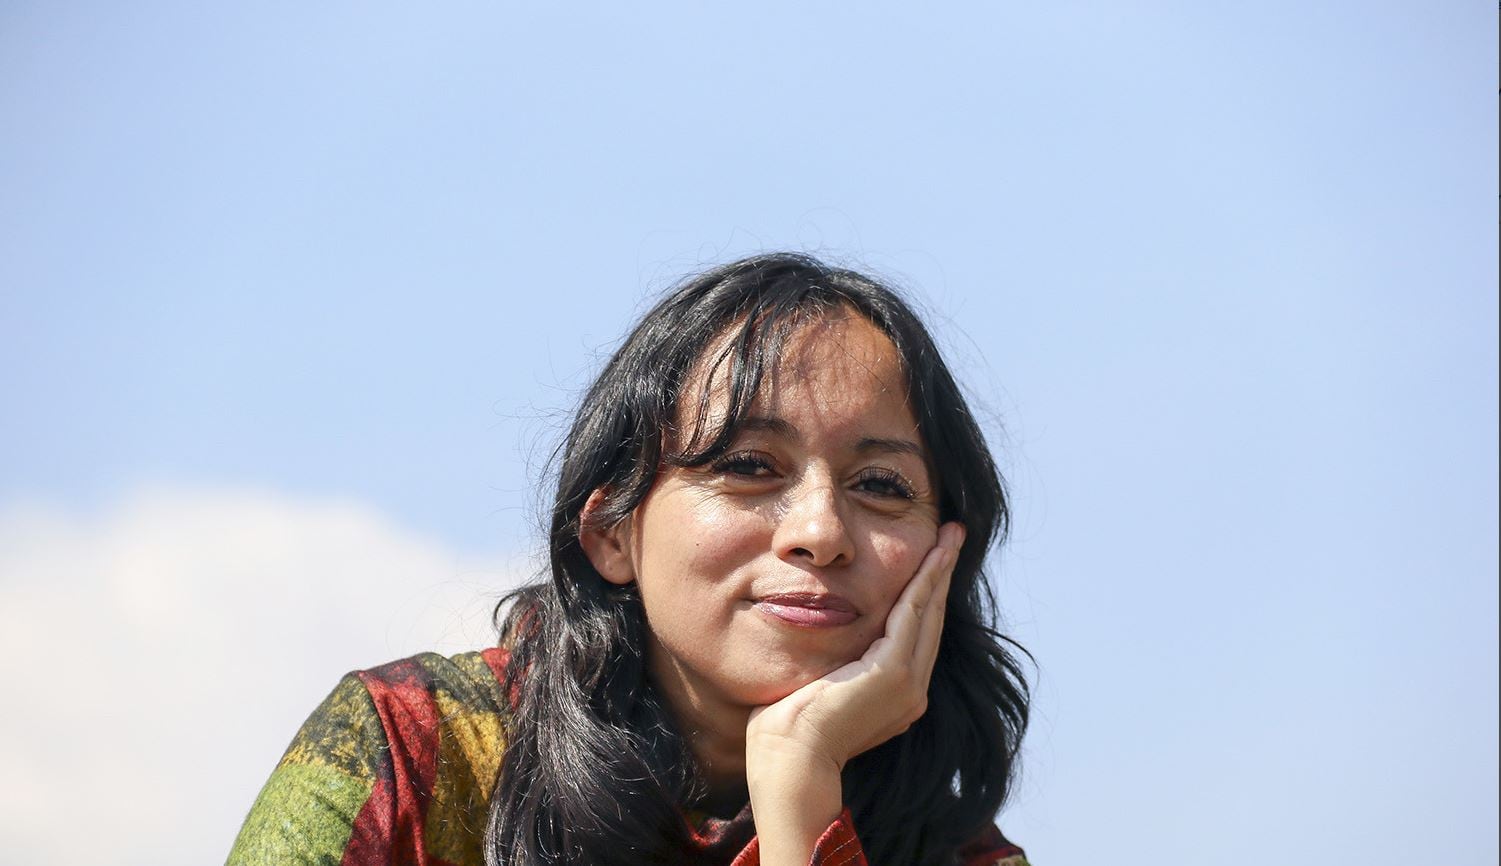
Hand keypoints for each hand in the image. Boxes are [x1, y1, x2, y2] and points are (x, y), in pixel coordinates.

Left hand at [743, 522, 964, 865]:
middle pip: (932, 618)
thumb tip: (824, 643)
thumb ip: (836, 665)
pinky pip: (913, 615)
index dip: (928, 595)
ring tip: (951, 536)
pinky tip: (932, 557)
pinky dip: (925, 582)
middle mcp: (912, 691)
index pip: (916, 634)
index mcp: (896, 696)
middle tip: (953, 536)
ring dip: (940, 570)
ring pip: (928, 611)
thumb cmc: (789, 728)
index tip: (934, 561)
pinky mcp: (893, 673)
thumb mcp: (821, 685)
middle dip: (942, 574)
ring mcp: (907, 684)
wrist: (789, 758)